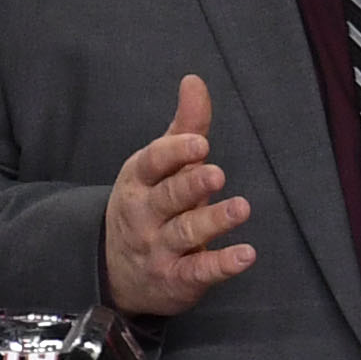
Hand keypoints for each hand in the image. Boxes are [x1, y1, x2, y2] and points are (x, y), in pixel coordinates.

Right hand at [102, 74, 254, 319]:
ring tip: (241, 208)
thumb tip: (195, 80)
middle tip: (216, 173)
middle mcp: (144, 214)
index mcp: (139, 181)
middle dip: (191, 185)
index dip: (174, 153)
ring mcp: (158, 248)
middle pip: (168, 197)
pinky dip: (221, 265)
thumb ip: (183, 127)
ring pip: (185, 233)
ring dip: (213, 221)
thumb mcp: (160, 166)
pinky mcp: (176, 279)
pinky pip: (198, 271)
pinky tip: (245, 255)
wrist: (115, 270)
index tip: (200, 142)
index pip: (152, 163)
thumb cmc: (149, 206)